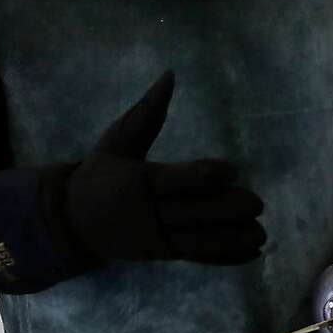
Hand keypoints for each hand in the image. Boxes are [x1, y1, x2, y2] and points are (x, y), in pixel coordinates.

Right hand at [48, 72, 265, 265]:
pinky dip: (224, 258)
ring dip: (230, 239)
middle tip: (257, 203)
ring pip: (196, 241)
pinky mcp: (162, 254)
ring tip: (260, 233)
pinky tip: (251, 254)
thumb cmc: (98, 175)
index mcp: (137, 182)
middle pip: (190, 213)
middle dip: (224, 210)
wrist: (71, 223)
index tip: (233, 171)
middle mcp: (147, 213)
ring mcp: (155, 238)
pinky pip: (195, 257)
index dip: (203, 176)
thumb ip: (145, 112)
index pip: (173, 181)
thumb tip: (170, 75)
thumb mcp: (115, 141)